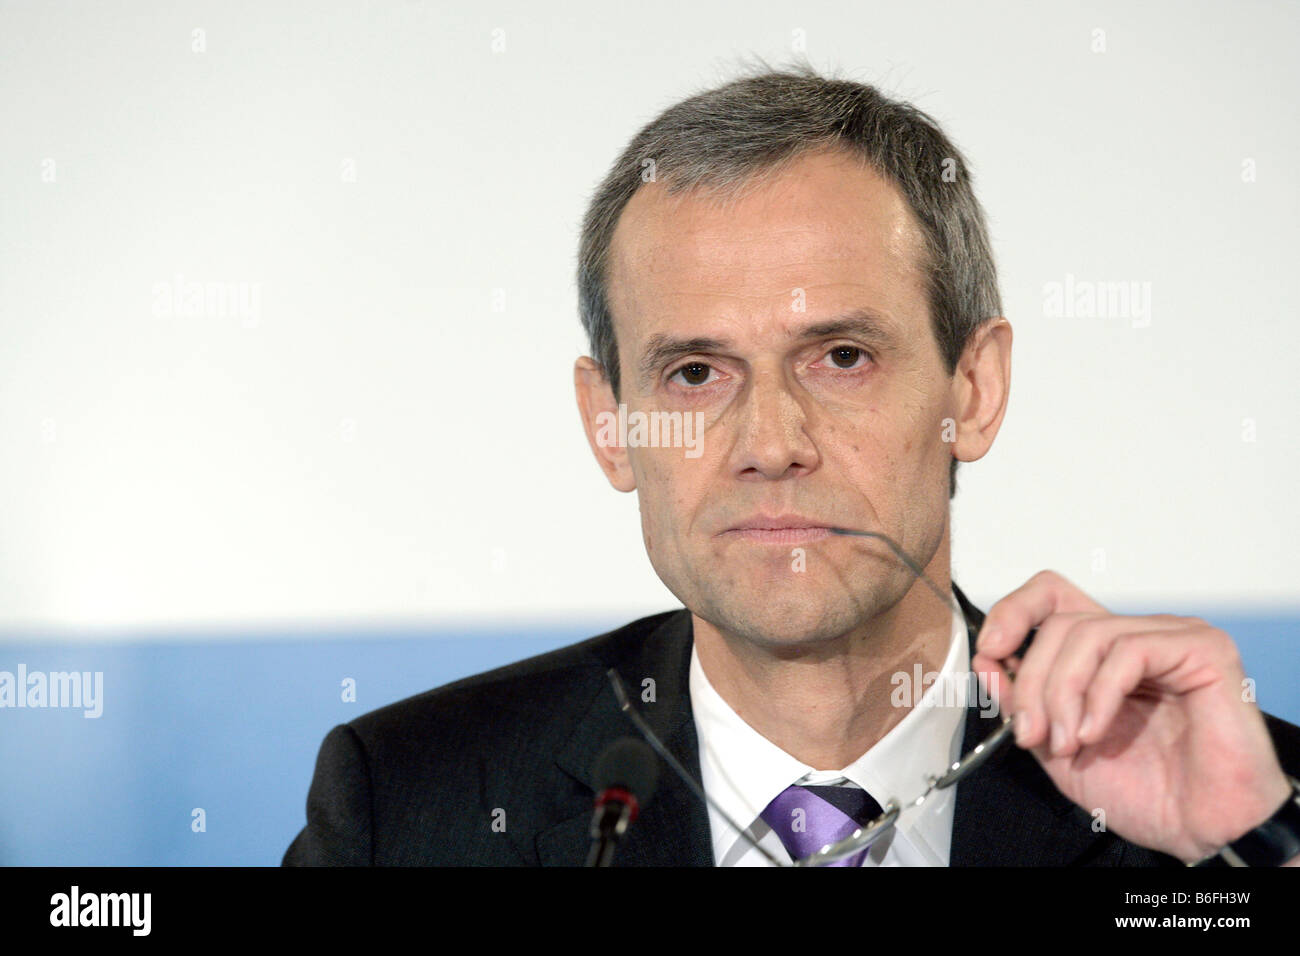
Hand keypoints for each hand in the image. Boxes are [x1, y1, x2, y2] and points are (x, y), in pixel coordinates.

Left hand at [971, 570, 1292, 863]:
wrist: (1203, 830)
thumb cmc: (1149, 793)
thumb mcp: (1056, 747)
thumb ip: (1022, 704)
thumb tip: (987, 664)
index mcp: (1103, 654)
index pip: (1050, 597)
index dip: (1012, 613)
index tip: (989, 652)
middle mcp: (1137, 636)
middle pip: (1058, 621)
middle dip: (1031, 681)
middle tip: (1031, 732)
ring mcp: (1172, 638)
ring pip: (1087, 633)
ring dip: (1061, 694)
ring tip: (1068, 742)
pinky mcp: (1203, 650)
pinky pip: (1128, 651)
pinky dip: (1099, 695)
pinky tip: (1096, 732)